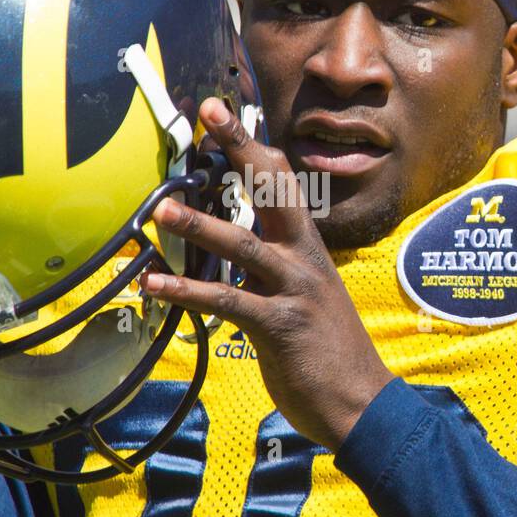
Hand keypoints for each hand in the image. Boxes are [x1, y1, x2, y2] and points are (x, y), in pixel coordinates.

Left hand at [139, 100, 394, 449]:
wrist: (363, 405)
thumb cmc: (328, 352)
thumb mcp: (304, 296)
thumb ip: (273, 267)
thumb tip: (237, 246)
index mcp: (308, 247)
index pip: (284, 181)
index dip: (253, 145)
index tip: (223, 111)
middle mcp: (304, 258)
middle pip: (274, 190)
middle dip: (242, 148)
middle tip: (211, 112)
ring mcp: (294, 290)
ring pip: (244, 245)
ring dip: (201, 224)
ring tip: (162, 208)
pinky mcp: (280, 326)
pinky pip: (227, 302)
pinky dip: (186, 292)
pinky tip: (153, 285)